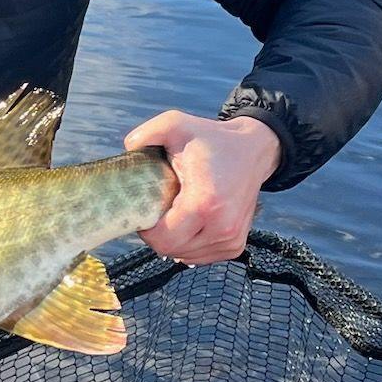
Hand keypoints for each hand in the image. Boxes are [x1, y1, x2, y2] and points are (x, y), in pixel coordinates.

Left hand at [123, 111, 281, 264]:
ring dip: (173, 239)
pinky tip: (189, 222)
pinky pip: (199, 256)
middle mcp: (222, 227)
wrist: (253, 150)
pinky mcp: (235, 245)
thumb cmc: (212, 140)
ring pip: (184, 256)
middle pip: (170, 249)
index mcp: (204, 203)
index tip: (146, 207)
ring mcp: (231, 239)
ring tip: (175, 212)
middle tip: (158, 209)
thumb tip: (128, 148)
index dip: (145, 228)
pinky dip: (188, 244)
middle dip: (157, 233)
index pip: (162, 239)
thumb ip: (148, 133)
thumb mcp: (177, 124)